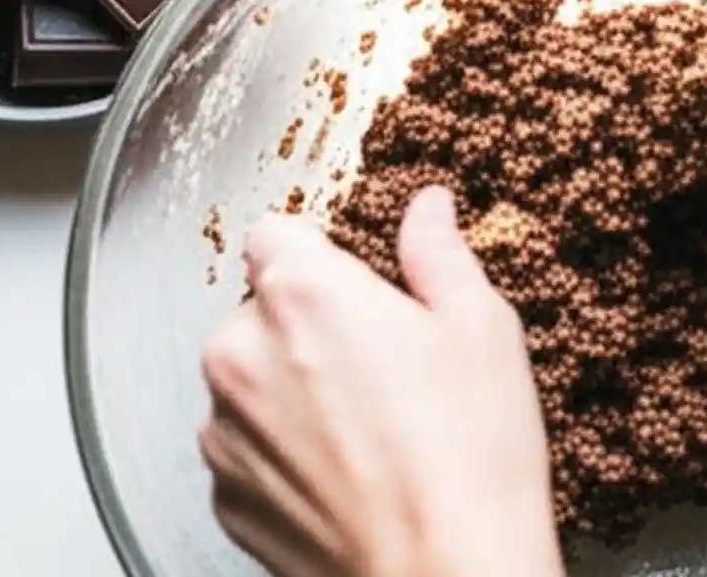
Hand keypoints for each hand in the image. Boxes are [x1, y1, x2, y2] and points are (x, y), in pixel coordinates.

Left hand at [199, 187, 562, 575]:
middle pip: (260, 309)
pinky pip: (245, 447)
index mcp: (304, 295)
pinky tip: (347, 473)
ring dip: (290, 388)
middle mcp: (242, 353)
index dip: (320, 251)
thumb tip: (426, 209)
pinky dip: (282, 451)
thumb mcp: (481, 329)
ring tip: (369, 428)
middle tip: (382, 365)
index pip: (274, 231)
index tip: (354, 281)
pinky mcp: (225, 495)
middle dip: (309, 324)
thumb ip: (438, 253)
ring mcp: (225, 431)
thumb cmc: (471, 457)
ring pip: (249, 380)